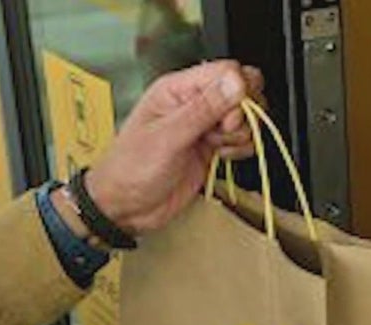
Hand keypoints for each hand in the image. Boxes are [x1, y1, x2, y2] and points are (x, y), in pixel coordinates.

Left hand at [82, 60, 263, 235]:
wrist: (125, 207)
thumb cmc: (129, 170)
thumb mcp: (167, 138)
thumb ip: (203, 109)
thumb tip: (235, 82)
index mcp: (176, 90)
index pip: (225, 71)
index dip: (237, 91)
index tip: (229, 117)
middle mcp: (192, 103)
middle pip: (242, 90)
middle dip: (244, 112)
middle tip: (224, 131)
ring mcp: (203, 126)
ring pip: (245, 116)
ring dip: (240, 133)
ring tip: (216, 146)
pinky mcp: (210, 148)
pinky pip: (240, 139)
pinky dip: (240, 148)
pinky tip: (221, 156)